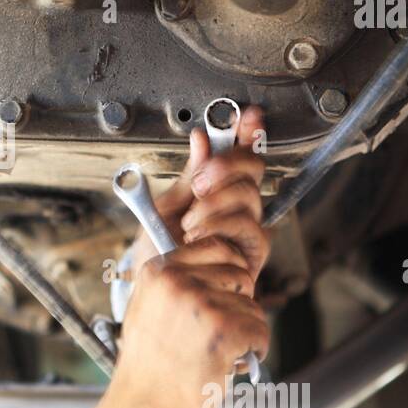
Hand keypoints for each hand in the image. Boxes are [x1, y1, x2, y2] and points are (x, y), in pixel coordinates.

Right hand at [115, 106, 271, 407]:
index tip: (252, 122)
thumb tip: (201, 151)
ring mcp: (199, 298)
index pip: (207, 207)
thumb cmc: (152, 341)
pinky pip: (258, 318)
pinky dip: (248, 341)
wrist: (147, 399)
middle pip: (236, 243)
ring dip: (238, 310)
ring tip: (205, 331)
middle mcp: (174, 273)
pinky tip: (220, 351)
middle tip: (209, 298)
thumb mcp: (155, 277)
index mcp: (158, 259)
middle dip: (233, 272)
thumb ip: (179, 215)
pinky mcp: (223, 325)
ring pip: (248, 282)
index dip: (235, 162)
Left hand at [130, 105, 269, 282]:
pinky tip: (200, 236)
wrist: (154, 291)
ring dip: (213, 204)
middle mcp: (236, 207)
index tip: (248, 116)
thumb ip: (186, 176)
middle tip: (198, 183)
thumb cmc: (159, 255)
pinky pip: (251, 229)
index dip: (248, 134)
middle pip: (252, 168)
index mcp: (216, 191)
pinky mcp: (251, 254)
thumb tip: (201, 139)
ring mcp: (245, 229)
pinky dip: (221, 227)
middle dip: (224, 166)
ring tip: (189, 222)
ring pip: (249, 197)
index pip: (241, 156)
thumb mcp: (164, 208)